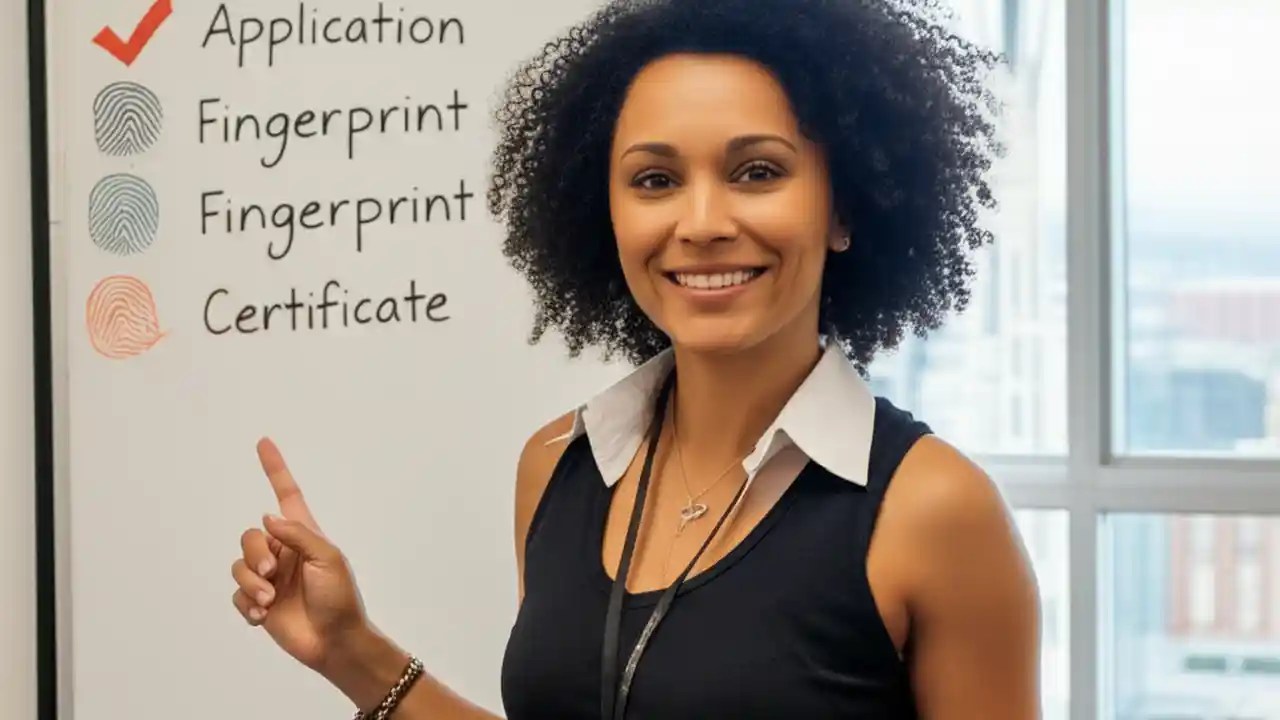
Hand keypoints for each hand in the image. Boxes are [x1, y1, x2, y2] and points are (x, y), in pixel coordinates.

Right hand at [231, 437, 369, 671]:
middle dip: (255, 554)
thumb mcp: (327, 558)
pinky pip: (236, 593)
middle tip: (270, 574)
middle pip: (250, 536)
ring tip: (269, 600)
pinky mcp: (258, 603)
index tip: (263, 442)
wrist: (334, 642)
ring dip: (250, 583)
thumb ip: (298, 534)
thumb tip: (267, 517)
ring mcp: (269, 578)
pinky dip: (245, 603)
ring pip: (238, 565)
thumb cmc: (339, 598)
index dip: (275, 468)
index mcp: (304, 535)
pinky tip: (263, 615)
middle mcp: (283, 552)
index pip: (286, 494)